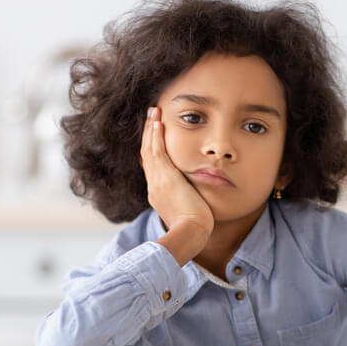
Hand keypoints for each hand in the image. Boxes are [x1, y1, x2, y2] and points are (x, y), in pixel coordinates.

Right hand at [140, 107, 213, 263]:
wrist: (190, 232)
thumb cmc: (195, 228)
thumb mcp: (190, 213)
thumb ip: (190, 202)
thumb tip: (199, 200)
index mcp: (158, 195)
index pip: (152, 168)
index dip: (152, 151)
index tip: (154, 138)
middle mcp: (154, 186)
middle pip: (147, 155)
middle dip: (149, 136)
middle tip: (150, 118)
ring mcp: (157, 181)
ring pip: (149, 149)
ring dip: (151, 129)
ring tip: (153, 113)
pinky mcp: (164, 176)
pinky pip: (157, 150)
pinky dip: (156, 135)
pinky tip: (158, 122)